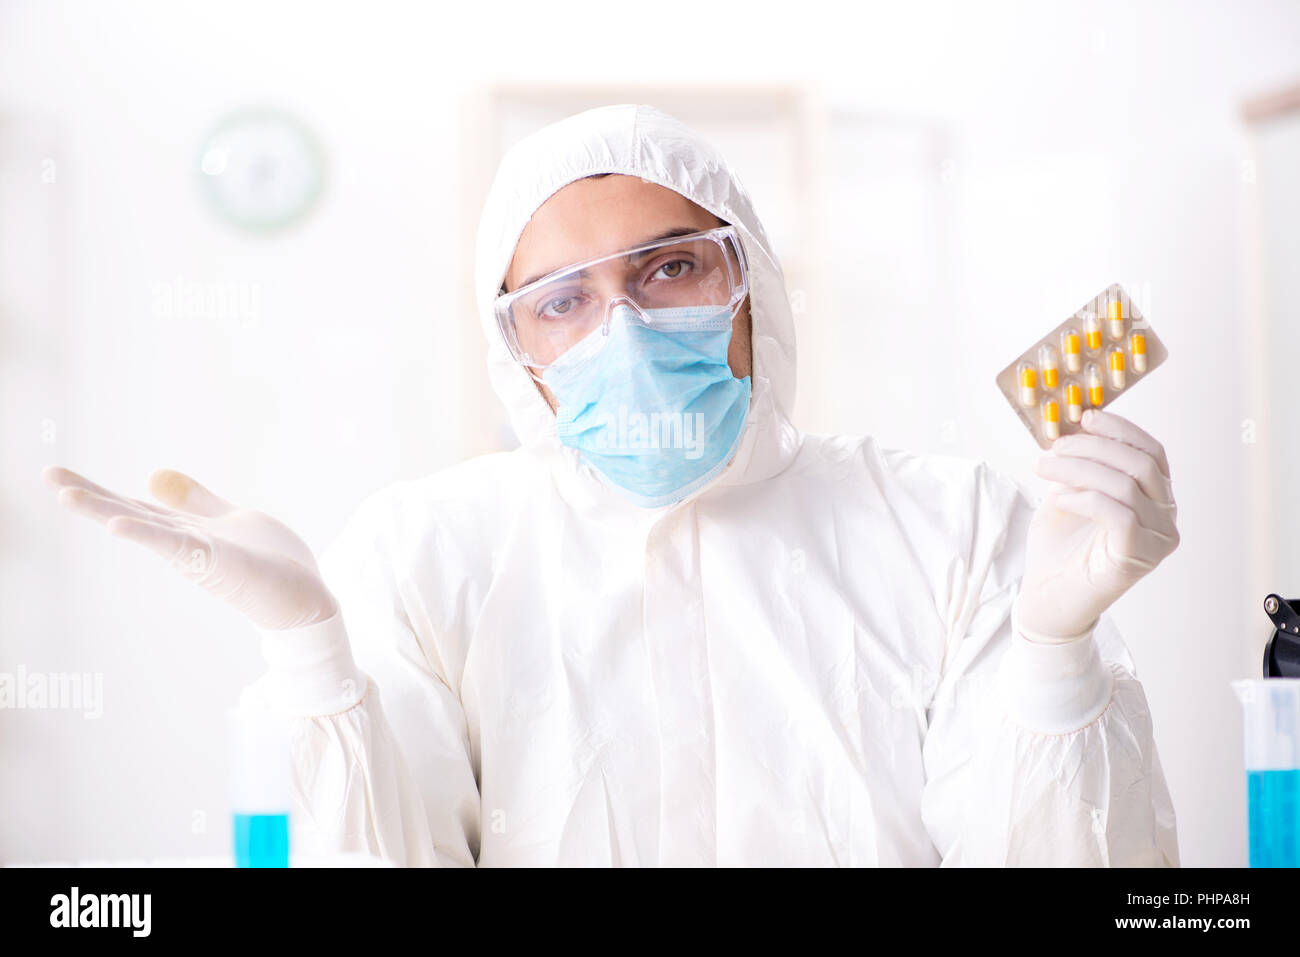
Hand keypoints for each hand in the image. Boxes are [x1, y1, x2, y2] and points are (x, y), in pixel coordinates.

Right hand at [44, 466, 336, 630]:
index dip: (97, 491)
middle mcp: (186, 543)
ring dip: (108, 512)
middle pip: (131, 514)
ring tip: (67, 495)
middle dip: (90, 497)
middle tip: (47, 475)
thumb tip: (153, 474)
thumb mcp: (229, 518)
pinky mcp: (221, 562)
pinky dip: (150, 535)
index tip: (56, 474)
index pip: (134, 506)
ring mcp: (201, 555)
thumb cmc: (272, 563)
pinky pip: (181, 546)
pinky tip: (118, 525)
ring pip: (148, 529)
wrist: (307, 599)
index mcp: (186, 530)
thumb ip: (195, 500)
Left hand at [1015, 409, 1179, 638]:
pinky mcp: (1138, 558)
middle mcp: (1165, 519)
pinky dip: (1085, 499)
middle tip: (1054, 447)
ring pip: (1126, 485)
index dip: (1121, 430)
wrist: (1045, 600)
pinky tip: (1059, 501)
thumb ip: (1080, 465)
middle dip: (1093, 447)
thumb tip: (1075, 429)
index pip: (1152, 453)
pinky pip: (1118, 514)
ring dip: (1078, 469)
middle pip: (1140, 465)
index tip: (1085, 417)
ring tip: (1043, 467)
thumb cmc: (1058, 549)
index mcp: (1156, 499)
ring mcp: (1156, 541)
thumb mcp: (1068, 494)